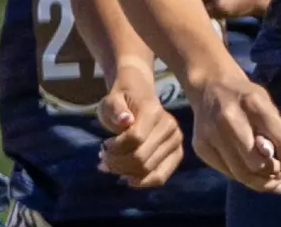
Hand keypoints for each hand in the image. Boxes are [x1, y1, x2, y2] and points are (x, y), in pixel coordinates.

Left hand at [96, 64, 183, 187]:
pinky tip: (128, 177)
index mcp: (154, 112)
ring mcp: (176, 141)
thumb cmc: (121, 101)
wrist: (140, 99)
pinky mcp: (177, 153)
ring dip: (125, 172)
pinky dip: (142, 182)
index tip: (103, 145)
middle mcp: (170, 127)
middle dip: (116, 163)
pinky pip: (160, 177)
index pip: (134, 139)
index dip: (114, 148)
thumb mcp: (111, 101)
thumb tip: (125, 120)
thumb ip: (115, 109)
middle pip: (140, 158)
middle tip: (103, 159)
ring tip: (112, 166)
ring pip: (147, 170)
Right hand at [188, 72, 280, 195]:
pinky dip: (241, 176)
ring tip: (267, 180)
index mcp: (254, 103)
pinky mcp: (201, 147)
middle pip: (257, 163)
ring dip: (258, 181)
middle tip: (278, 177)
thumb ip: (275, 132)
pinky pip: (226, 171)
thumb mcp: (266, 104)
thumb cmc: (247, 98)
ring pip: (240, 173)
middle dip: (271, 174)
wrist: (210, 86)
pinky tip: (248, 171)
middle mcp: (230, 119)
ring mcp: (212, 134)